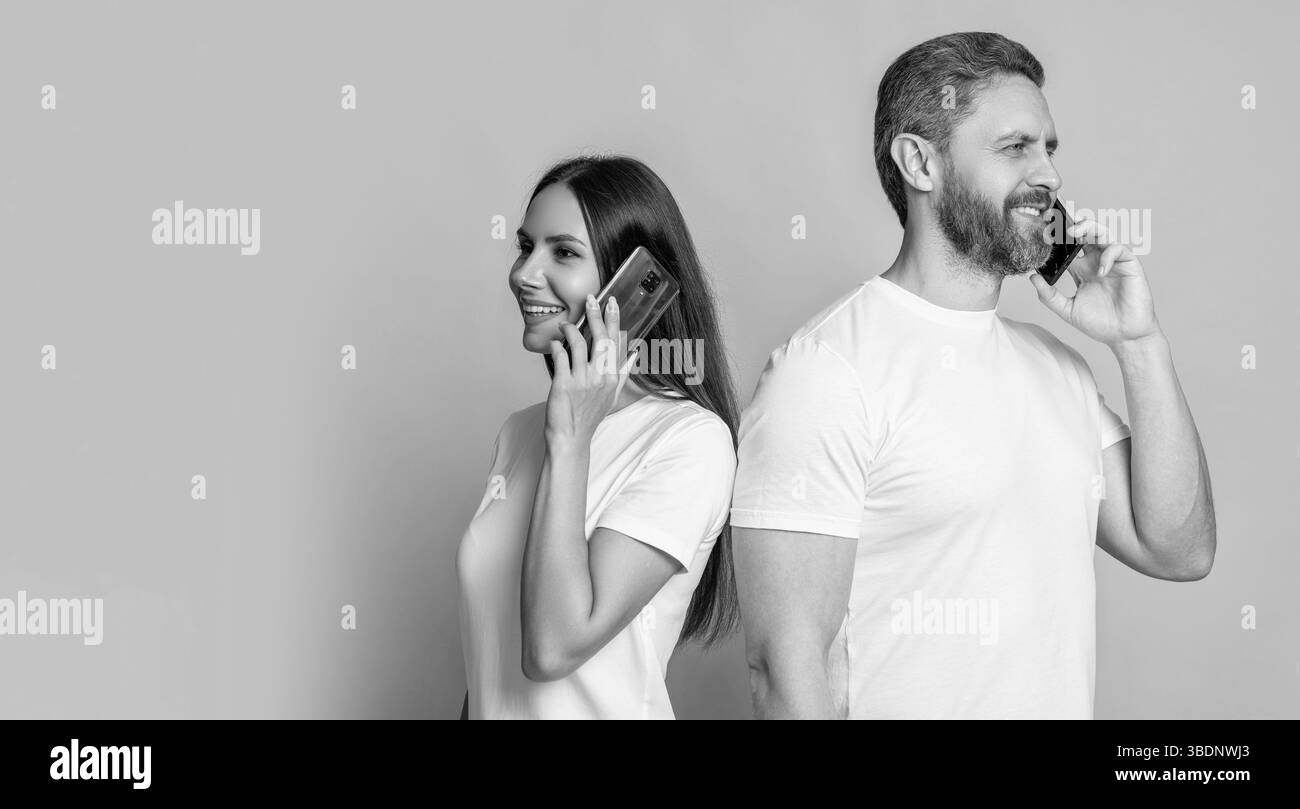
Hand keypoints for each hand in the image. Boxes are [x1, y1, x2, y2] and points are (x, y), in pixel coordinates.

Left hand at [544, 294, 632, 450]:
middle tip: (591, 299)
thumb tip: (633, 354)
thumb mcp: (612, 395)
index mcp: (612, 377)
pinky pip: (560, 357)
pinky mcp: (563, 384)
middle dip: (596, 315)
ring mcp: (582, 380)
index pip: (615, 342)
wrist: (571, 438)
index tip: (611, 302)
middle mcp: (600, 377)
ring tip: (565, 325)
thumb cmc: (590, 417)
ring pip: (578, 344)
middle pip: (600, 339)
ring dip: (570, 329)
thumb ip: (623, 373)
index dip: (613, 319)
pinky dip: (557, 346)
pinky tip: (554, 343)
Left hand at [1028, 212, 1162, 348]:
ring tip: (1074, 232)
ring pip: (1102, 233)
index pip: (1068, 248)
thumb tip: (1031, 277)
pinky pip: (1119, 249)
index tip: (1042, 233)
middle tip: (1057, 224)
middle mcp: (1096, 262)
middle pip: (1085, 234)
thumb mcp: (1067, 310)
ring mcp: (1112, 262)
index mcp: (1081, 270)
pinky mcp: (1129, 265)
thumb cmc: (1100, 323)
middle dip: (1072, 224)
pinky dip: (1107, 255)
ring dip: (1089, 227)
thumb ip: (1049, 296)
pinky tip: (1100, 271)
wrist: (1124, 336)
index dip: (1057, 239)